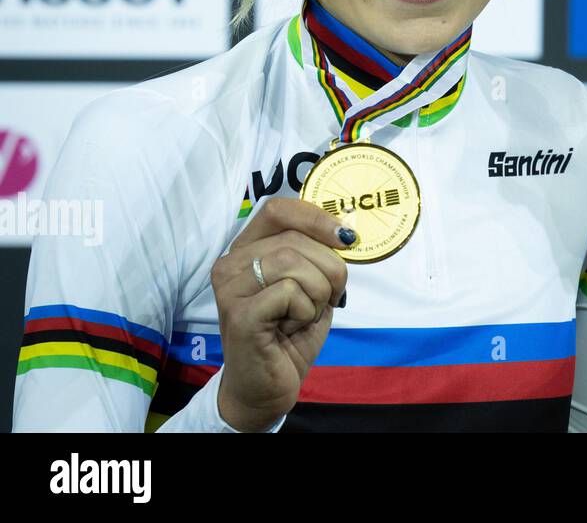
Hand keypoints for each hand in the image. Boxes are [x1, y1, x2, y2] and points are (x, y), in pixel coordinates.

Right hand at [210, 198, 352, 430]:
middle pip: (294, 239)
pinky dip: (306, 310)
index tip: (345, 237)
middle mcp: (230, 264)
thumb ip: (317, 253)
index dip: (316, 217)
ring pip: (294, 263)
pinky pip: (290, 292)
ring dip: (318, 291)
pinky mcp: (239, 314)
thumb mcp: (310, 284)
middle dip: (329, 267)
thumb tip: (345, 229)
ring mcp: (230, 289)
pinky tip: (292, 327)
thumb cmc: (289, 333)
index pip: (278, 209)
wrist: (267, 387)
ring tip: (308, 313)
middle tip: (330, 296)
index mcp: (246, 249)